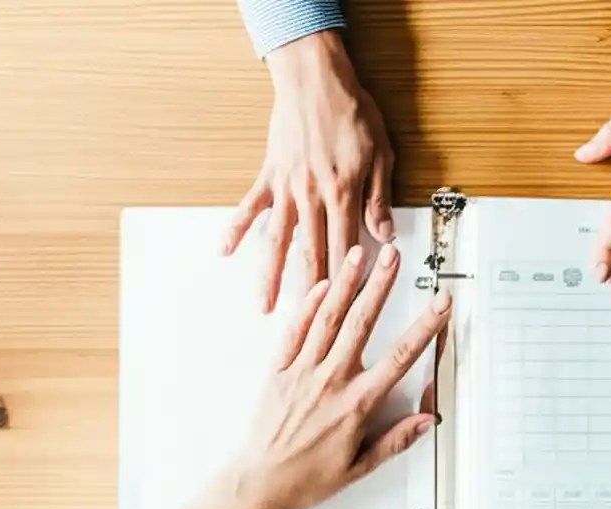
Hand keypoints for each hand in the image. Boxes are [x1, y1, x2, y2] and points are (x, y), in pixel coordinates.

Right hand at [223, 30, 395, 313]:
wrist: (316, 78)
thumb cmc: (352, 112)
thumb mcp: (381, 154)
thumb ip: (379, 198)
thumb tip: (385, 235)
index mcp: (343, 194)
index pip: (347, 249)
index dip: (348, 282)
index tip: (347, 310)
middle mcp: (312, 197)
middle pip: (311, 254)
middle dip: (309, 295)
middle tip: (305, 328)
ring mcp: (287, 188)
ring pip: (278, 241)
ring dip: (271, 277)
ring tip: (266, 308)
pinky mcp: (269, 176)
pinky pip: (250, 207)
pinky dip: (235, 229)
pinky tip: (224, 252)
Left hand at [230, 243, 450, 508]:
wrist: (259, 483)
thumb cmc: (308, 479)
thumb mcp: (360, 467)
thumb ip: (395, 440)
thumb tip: (427, 420)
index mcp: (356, 404)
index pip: (400, 357)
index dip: (424, 326)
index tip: (440, 303)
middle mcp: (330, 381)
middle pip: (361, 323)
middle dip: (380, 286)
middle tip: (394, 257)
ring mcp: (302, 372)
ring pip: (327, 318)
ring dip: (344, 283)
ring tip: (357, 255)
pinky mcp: (278, 371)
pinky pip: (294, 331)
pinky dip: (308, 306)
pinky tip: (321, 286)